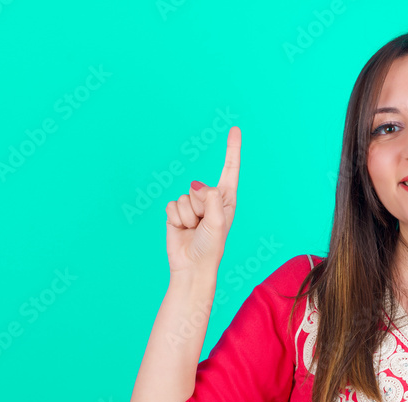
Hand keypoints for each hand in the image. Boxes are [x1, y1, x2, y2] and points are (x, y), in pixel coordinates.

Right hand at [165, 126, 240, 275]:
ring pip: (184, 197)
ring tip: (194, 230)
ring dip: (187, 216)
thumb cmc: (211, 247)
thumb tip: (197, 185)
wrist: (192, 266)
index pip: (230, 169)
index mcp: (227, 199)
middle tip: (202, 225)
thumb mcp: (218, 222)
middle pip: (199, 187)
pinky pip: (171, 205)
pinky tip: (182, 230)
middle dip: (199, 206)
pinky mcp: (176, 212)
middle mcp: (210, 199)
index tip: (235, 129)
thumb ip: (211, 199)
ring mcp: (192, 205)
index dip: (232, 149)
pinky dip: (175, 219)